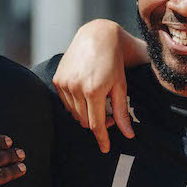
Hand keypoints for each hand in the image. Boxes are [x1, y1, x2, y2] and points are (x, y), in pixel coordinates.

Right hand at [53, 19, 133, 152]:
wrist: (97, 37)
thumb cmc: (113, 62)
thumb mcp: (121, 87)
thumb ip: (122, 112)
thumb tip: (128, 135)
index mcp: (94, 91)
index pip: (96, 125)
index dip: (102, 139)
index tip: (105, 149)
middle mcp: (76, 88)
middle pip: (85, 121)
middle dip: (98, 123)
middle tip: (110, 114)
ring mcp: (64, 83)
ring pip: (75, 114)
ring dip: (86, 113)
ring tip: (99, 101)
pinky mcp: (57, 79)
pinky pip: (66, 103)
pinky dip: (76, 104)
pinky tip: (86, 93)